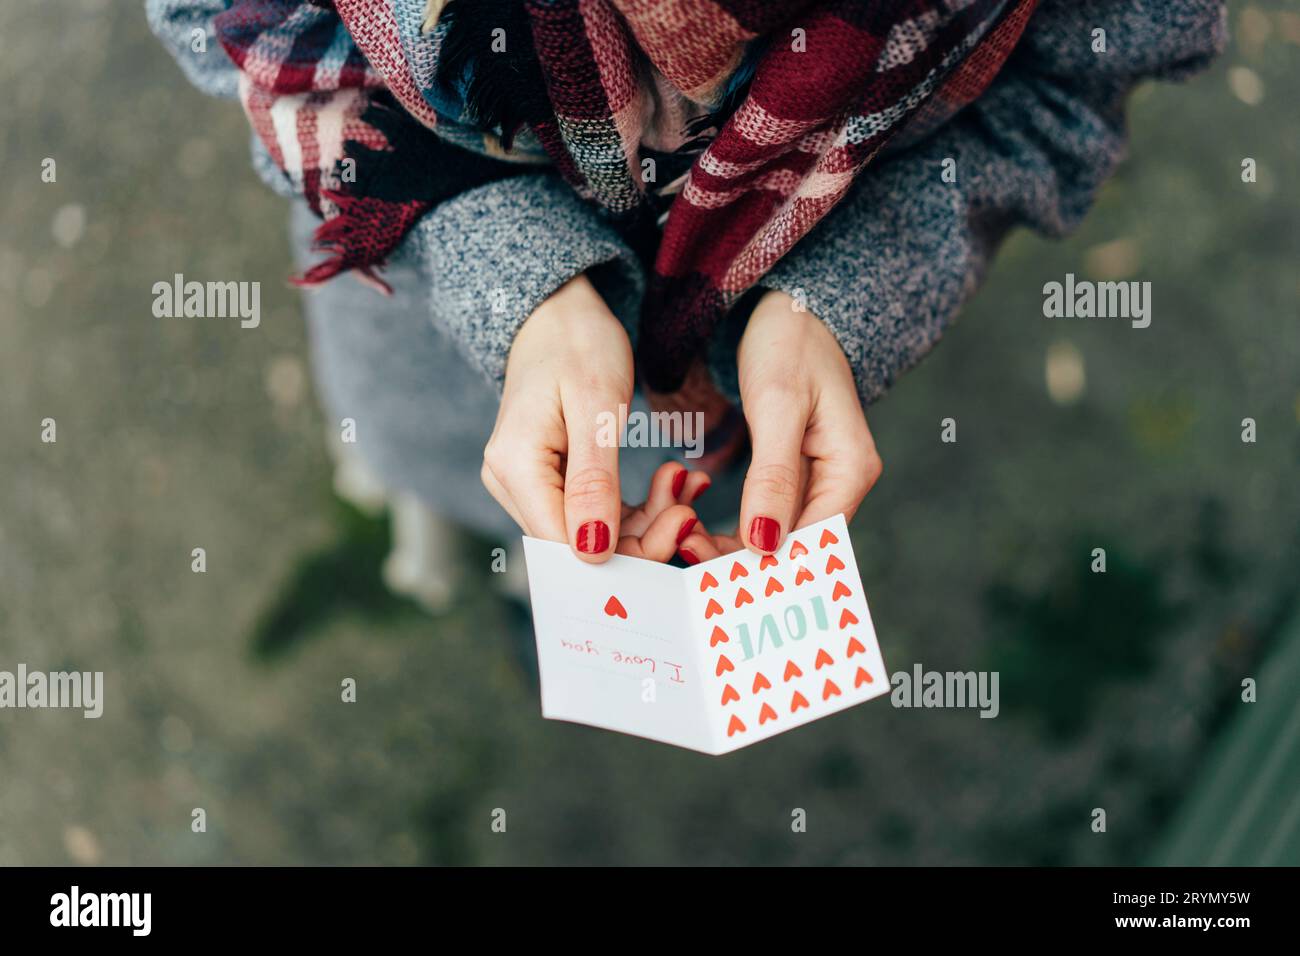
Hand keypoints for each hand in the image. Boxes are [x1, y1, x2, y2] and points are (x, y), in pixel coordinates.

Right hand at [482, 276, 708, 562]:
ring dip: (647, 519)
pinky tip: (671, 482)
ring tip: (686, 483)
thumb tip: (592, 553)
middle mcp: (510, 483)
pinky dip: (637, 506)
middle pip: (579, 545)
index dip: (626, 552)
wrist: (558, 312)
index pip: (566, 543)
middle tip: (692, 505)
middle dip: (643, 535)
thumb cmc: (578, 343)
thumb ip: (594, 482)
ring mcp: (526, 484)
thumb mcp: (598, 406)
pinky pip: (594, 512)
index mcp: (515, 466)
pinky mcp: (547, 480)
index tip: (684, 525)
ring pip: (592, 533)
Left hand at [679, 290, 881, 559]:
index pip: (814, 539)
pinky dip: (735, 527)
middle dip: (743, 559)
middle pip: (797, 543)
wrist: (789, 306)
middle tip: (684, 553)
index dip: (766, 563)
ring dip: (734, 547)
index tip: (713, 573)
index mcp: (852, 468)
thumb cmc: (789, 342)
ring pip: (779, 534)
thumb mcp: (777, 404)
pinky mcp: (796, 471)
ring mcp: (821, 478)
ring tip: (683, 542)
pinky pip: (768, 514)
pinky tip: (697, 528)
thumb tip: (766, 545)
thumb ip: (773, 476)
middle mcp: (843, 481)